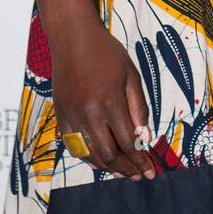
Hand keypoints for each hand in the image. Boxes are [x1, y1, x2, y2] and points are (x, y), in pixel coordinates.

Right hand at [50, 14, 155, 180]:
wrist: (72, 37)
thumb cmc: (107, 53)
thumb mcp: (131, 75)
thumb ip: (138, 108)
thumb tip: (145, 138)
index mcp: (110, 102)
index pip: (129, 142)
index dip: (142, 160)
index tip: (152, 171)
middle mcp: (89, 113)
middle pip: (109, 154)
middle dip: (127, 169)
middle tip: (139, 176)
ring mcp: (72, 115)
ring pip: (90, 154)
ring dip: (108, 168)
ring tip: (123, 173)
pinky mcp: (60, 115)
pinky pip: (73, 145)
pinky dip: (88, 157)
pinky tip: (100, 161)